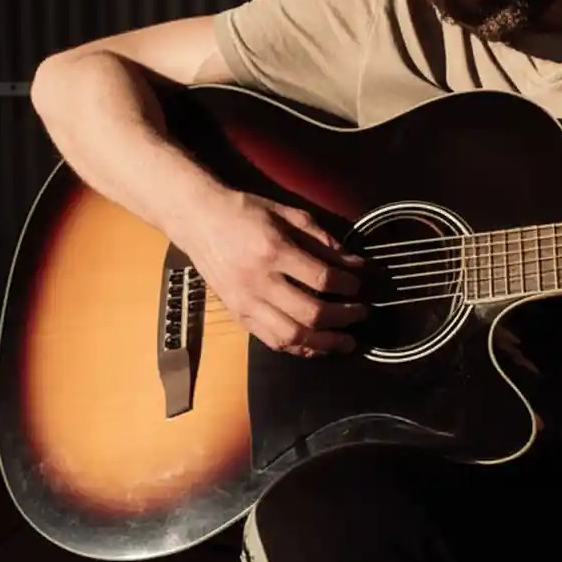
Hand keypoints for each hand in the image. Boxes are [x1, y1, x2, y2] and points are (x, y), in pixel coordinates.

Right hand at [170, 190, 367, 356]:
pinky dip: (298, 348)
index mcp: (273, 251)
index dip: (348, 285)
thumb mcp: (289, 215)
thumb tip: (356, 264)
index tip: (360, 284)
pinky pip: (271, 341)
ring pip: (291, 335)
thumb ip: (323, 240)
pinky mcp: (237, 315)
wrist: (198, 220)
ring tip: (346, 342)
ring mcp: (245, 302)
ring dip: (325, 343)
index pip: (321, 278)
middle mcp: (258, 281)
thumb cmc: (246, 213)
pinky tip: (317, 346)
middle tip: (362, 313)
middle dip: (344, 317)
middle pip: (310, 313)